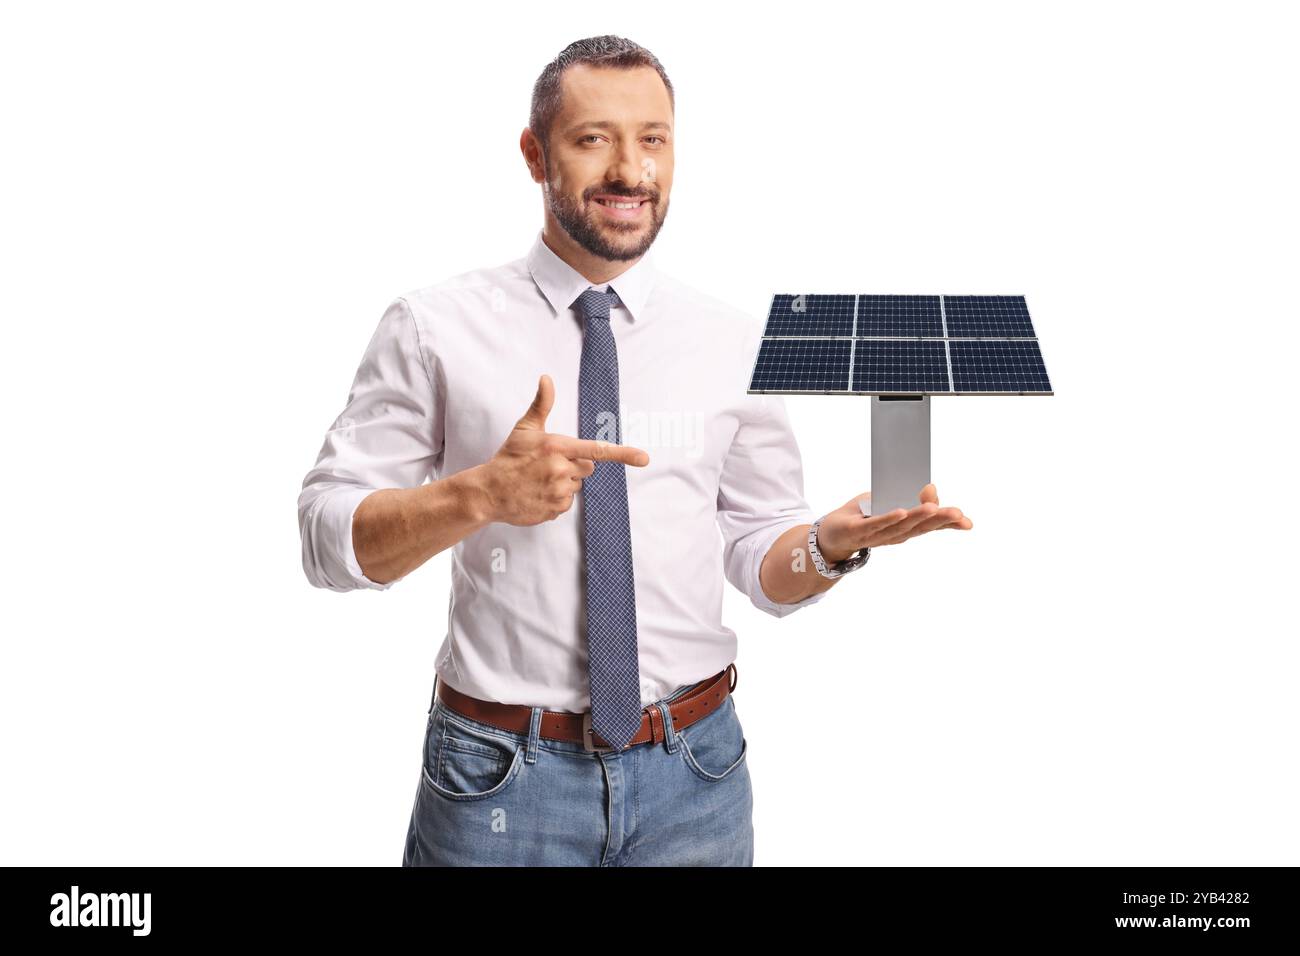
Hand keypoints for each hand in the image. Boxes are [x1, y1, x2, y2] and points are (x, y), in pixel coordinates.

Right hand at [477, 374, 649, 525]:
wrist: (489, 491)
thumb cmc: (509, 457)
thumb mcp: (525, 428)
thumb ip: (541, 404)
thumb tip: (546, 378)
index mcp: (558, 447)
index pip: (597, 450)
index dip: (623, 454)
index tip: (644, 458)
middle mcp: (562, 469)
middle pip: (588, 468)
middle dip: (574, 465)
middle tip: (548, 465)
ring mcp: (559, 491)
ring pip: (576, 486)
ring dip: (563, 483)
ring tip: (539, 480)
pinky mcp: (555, 509)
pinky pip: (566, 504)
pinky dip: (555, 500)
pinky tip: (538, 493)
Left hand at [814, 483, 971, 562]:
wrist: (830, 535)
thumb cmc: (863, 517)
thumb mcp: (889, 502)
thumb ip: (909, 496)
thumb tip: (929, 487)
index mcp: (905, 529)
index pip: (930, 526)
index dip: (949, 525)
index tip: (967, 522)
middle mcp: (895, 535)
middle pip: (920, 527)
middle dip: (940, 520)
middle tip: (958, 514)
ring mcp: (877, 534)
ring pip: (901, 526)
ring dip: (917, 517)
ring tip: (933, 508)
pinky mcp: (859, 531)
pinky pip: (876, 524)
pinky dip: (889, 518)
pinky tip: (901, 512)